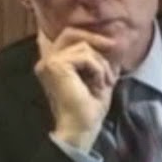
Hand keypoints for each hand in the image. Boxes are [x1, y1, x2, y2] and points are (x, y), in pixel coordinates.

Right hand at [34, 28, 120, 150]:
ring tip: (104, 82)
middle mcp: (46, 61)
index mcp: (52, 64)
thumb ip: (100, 58)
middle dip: (94, 38)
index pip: (68, 36)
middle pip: (70, 33)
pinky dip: (98, 69)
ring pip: (84, 47)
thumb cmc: (88, 108)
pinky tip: (98, 85)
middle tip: (113, 46)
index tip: (111, 44)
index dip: (89, 36)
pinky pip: (86, 57)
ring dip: (100, 63)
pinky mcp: (56, 67)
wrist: (80, 128)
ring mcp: (48, 63)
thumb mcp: (98, 76)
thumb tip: (115, 40)